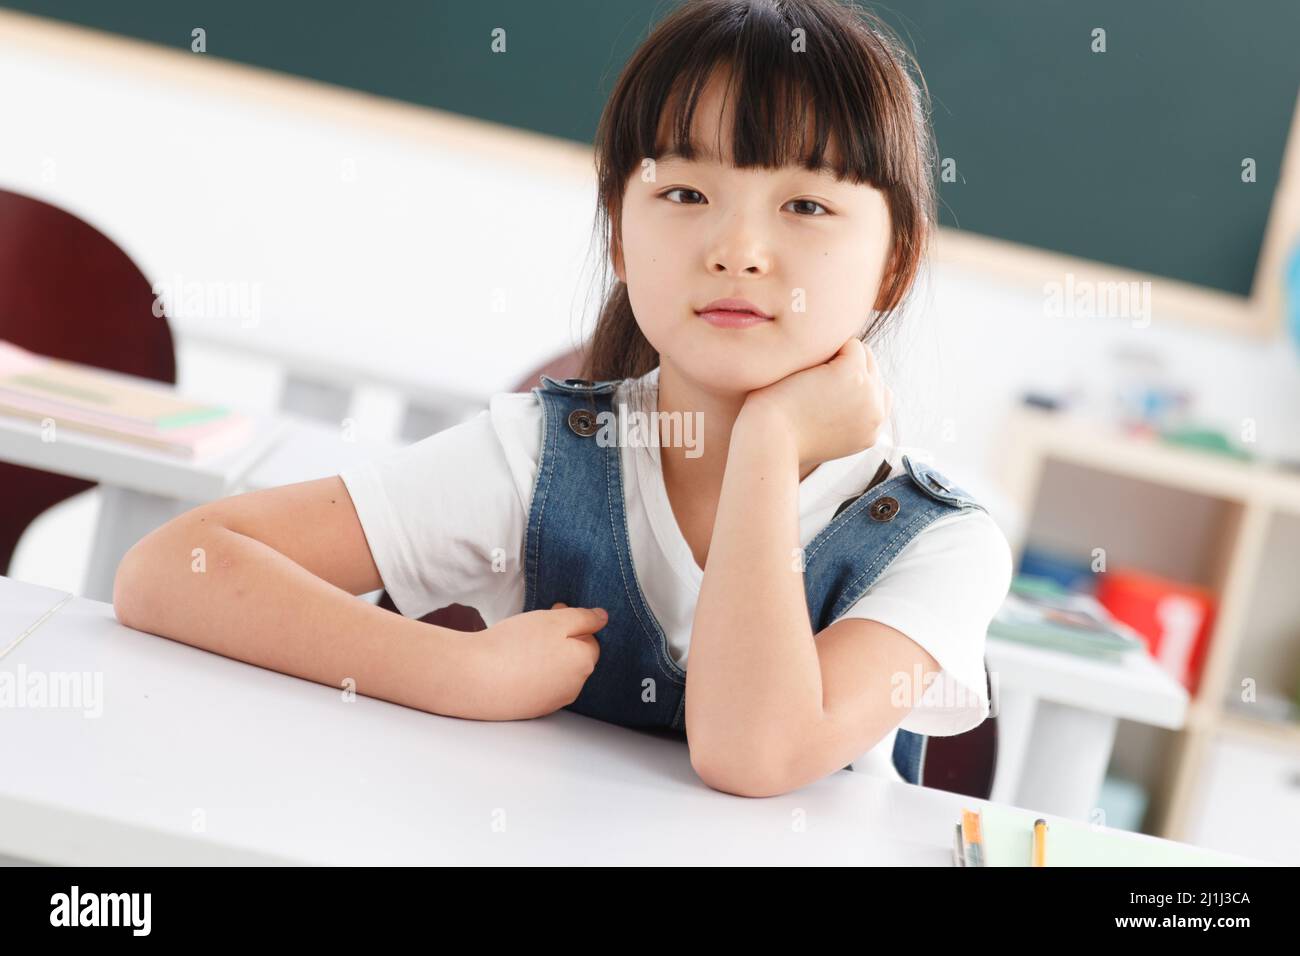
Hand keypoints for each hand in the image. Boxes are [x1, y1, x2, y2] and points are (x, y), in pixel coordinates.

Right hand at [460, 602, 604, 719]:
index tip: (552, 614)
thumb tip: (602, 618)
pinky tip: (512, 665)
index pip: (590, 640)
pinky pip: (539, 687)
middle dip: (560, 642)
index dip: (572, 624)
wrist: (475, 679)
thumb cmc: (515, 645)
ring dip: (546, 659)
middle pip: (574, 658)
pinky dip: (530, 675)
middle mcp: (573, 687)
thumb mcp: (554, 620)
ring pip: (556, 673)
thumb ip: (583, 617)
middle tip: (535, 629)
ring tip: (520, 647)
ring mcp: (552, 701)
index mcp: (583, 663)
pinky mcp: (531, 710)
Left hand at [739, 337, 892, 471]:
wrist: (769, 439)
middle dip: (845, 368)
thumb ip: (842, 415)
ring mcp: (868, 394)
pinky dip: (828, 348)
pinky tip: (807, 366)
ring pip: (864, 355)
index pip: (880, 395)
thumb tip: (844, 389)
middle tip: (810, 381)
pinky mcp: (853, 374)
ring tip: (808, 376)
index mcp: (871, 433)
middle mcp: (876, 415)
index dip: (854, 384)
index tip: (824, 389)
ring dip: (837, 357)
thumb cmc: (783, 435)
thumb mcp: (822, 433)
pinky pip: (852, 344)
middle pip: (872, 371)